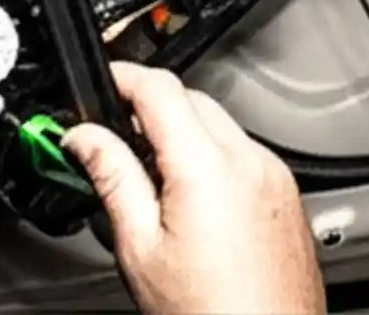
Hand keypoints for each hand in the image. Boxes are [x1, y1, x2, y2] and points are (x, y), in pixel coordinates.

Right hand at [63, 63, 324, 313]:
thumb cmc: (211, 314)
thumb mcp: (140, 247)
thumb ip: (112, 178)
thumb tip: (83, 138)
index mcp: (208, 168)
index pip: (159, 88)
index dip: (122, 77)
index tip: (101, 84)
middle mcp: (250, 162)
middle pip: (191, 99)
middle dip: (149, 108)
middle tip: (113, 137)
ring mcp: (274, 177)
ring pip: (219, 125)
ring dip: (182, 133)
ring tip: (150, 178)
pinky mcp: (285, 195)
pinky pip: (242, 154)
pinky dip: (212, 158)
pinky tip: (190, 199)